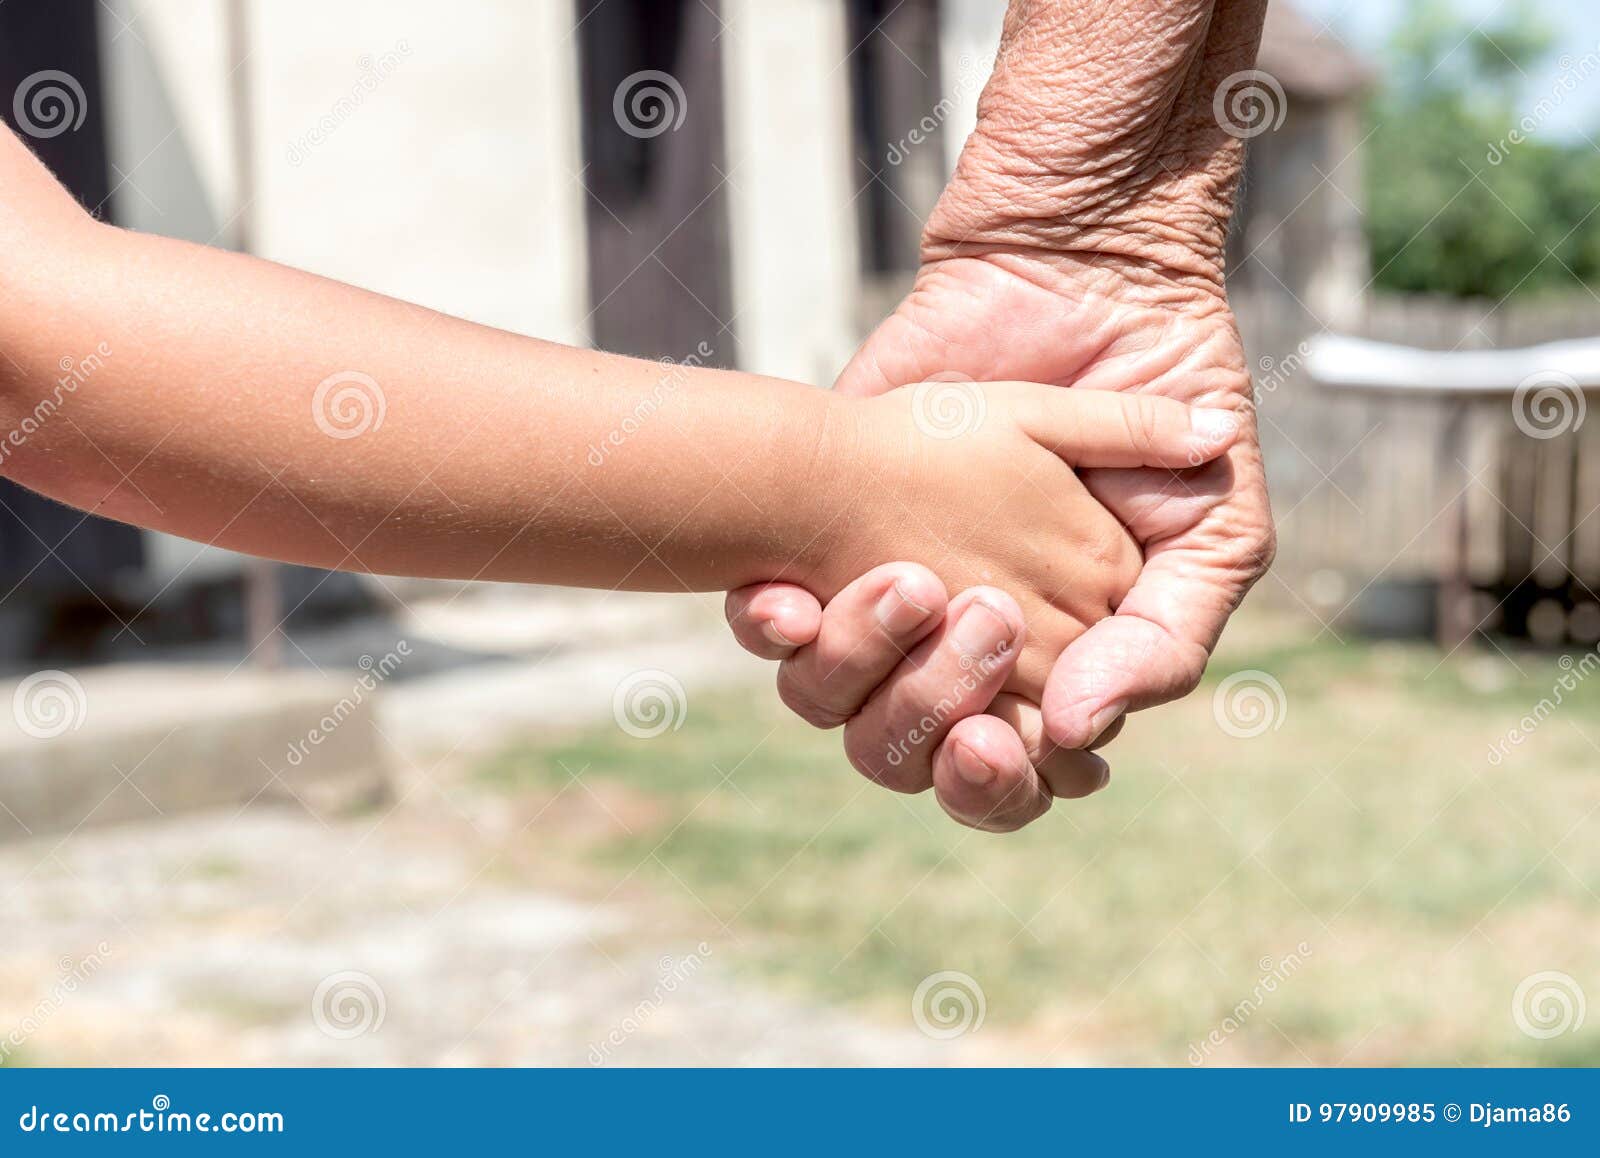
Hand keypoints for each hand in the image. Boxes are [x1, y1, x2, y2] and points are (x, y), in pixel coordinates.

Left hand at [736, 379, 1236, 826]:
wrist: (1083, 288)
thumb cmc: (1163, 423)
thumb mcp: (1210, 530)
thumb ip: (1164, 638)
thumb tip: (1076, 730)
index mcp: (1052, 672)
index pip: (1006, 779)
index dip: (991, 785)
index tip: (991, 743)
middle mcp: (957, 651)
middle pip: (907, 761)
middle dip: (918, 739)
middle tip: (948, 693)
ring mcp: (887, 602)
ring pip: (833, 705)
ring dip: (853, 671)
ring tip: (908, 586)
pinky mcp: (824, 540)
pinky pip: (772, 624)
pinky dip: (773, 625)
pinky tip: (789, 598)